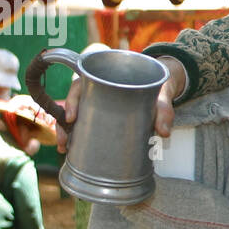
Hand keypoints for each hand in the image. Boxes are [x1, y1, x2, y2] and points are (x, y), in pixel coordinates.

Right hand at [55, 56, 183, 152]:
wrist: (163, 90)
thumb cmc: (158, 89)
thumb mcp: (162, 96)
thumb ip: (164, 110)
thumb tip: (163, 133)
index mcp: (107, 78)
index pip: (81, 84)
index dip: (72, 99)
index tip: (71, 117)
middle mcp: (98, 90)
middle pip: (73, 103)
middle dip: (64, 122)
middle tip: (64, 142)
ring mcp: (98, 104)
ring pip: (75, 115)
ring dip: (66, 131)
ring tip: (64, 149)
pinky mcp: (101, 117)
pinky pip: (83, 124)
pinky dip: (76, 136)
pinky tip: (70, 150)